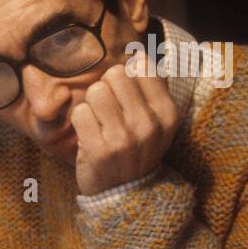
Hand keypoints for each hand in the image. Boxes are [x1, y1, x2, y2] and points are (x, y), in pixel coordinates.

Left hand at [70, 60, 179, 194]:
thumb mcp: (157, 122)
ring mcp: (124, 138)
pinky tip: (89, 136)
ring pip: (96, 91)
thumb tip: (137, 52)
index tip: (125, 96)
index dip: (126, 76)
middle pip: (115, 75)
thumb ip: (151, 88)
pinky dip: (79, 121)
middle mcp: (149, 124)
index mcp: (167, 113)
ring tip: (99, 124)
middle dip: (106, 89)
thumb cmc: (135, 150)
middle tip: (108, 113)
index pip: (141, 65)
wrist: (125, 195)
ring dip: (91, 105)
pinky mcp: (99, 149)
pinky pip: (80, 112)